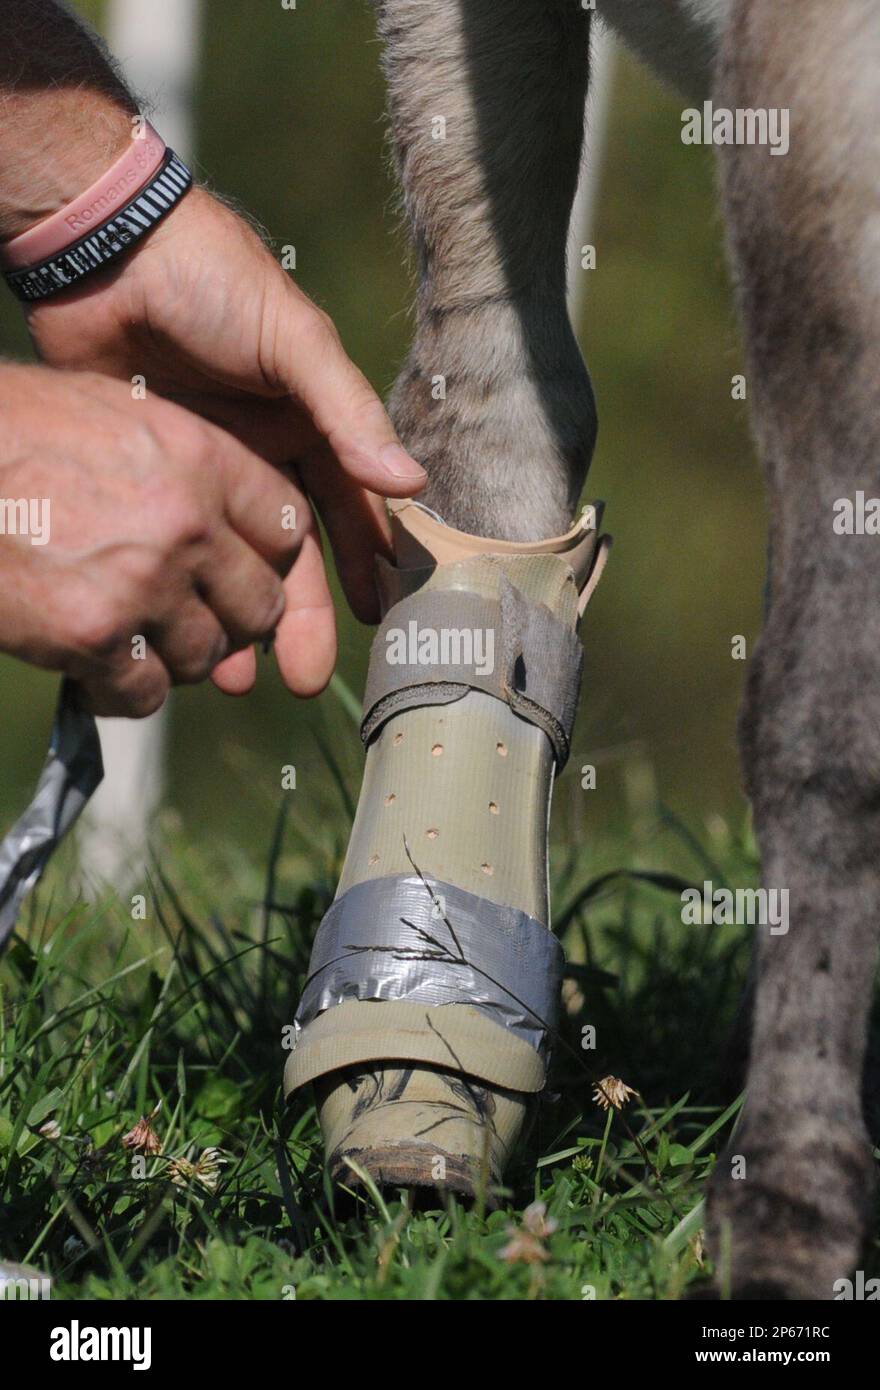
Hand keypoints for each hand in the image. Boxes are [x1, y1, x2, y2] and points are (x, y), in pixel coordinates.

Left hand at [24, 185, 426, 689]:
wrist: (108, 247)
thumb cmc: (212, 278)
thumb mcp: (292, 340)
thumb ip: (347, 411)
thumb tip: (411, 483)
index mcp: (309, 426)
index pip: (351, 510)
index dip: (368, 564)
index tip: (380, 621)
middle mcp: (264, 456)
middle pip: (293, 555)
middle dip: (302, 617)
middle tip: (308, 680)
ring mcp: (205, 471)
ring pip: (232, 563)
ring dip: (239, 619)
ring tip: (238, 679)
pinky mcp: (152, 477)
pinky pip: (176, 550)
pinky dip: (181, 592)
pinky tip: (179, 635)